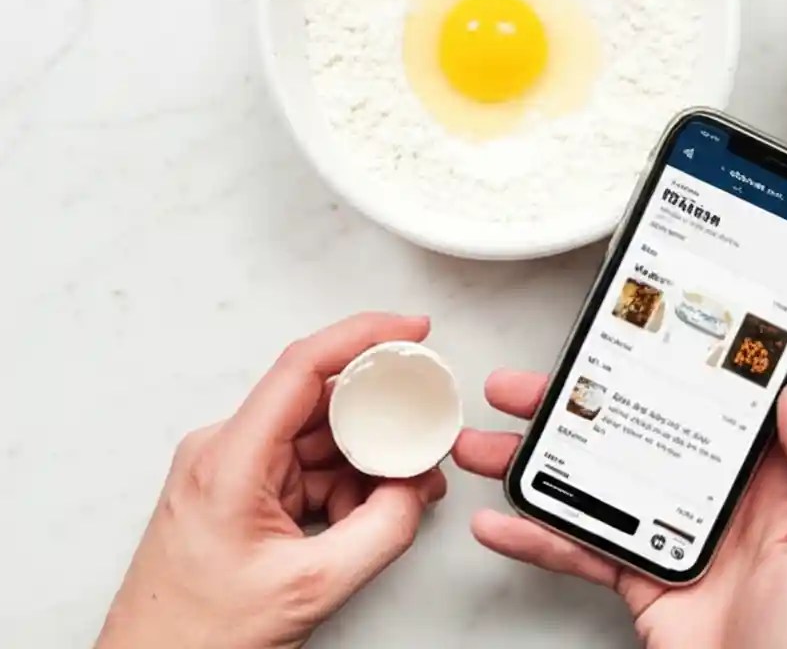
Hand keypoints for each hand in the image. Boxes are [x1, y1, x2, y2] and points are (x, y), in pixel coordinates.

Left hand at [97, 313, 448, 648]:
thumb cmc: (198, 634)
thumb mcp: (311, 585)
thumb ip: (382, 531)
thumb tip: (416, 491)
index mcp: (229, 459)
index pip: (302, 368)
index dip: (363, 337)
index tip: (410, 330)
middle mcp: (226, 452)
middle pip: (320, 405)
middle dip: (381, 422)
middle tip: (426, 435)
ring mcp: (233, 472)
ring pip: (320, 442)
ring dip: (367, 464)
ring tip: (403, 494)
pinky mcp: (244, 494)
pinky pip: (309, 471)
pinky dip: (345, 488)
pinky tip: (367, 515)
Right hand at [454, 372, 786, 648]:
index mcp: (781, 490)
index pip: (723, 414)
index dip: (680, 375)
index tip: (634, 343)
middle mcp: (727, 508)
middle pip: (648, 438)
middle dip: (585, 409)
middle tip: (532, 389)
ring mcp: (680, 543)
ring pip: (603, 485)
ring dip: (544, 464)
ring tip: (495, 444)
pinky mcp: (645, 583)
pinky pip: (585, 548)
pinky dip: (539, 536)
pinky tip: (504, 520)